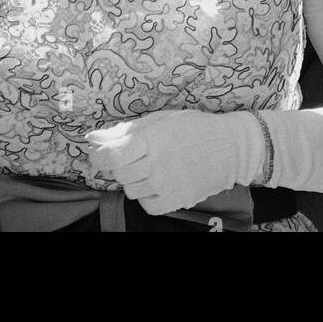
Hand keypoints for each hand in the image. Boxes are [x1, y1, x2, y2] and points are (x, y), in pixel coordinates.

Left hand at [86, 109, 263, 215]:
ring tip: (150, 164)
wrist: (230, 147)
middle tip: (132, 153)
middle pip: (118, 173)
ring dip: (133, 177)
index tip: (98, 150)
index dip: (99, 154)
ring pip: (130, 189)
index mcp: (153, 139)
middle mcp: (158, 164)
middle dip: (118, 163)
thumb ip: (125, 130)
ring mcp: (166, 186)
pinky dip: (146, 193)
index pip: (112, 156)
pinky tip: (158, 179)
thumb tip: (92, 137)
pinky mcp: (174, 202)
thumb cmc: (194, 127)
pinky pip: (145, 203)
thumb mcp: (160, 119)